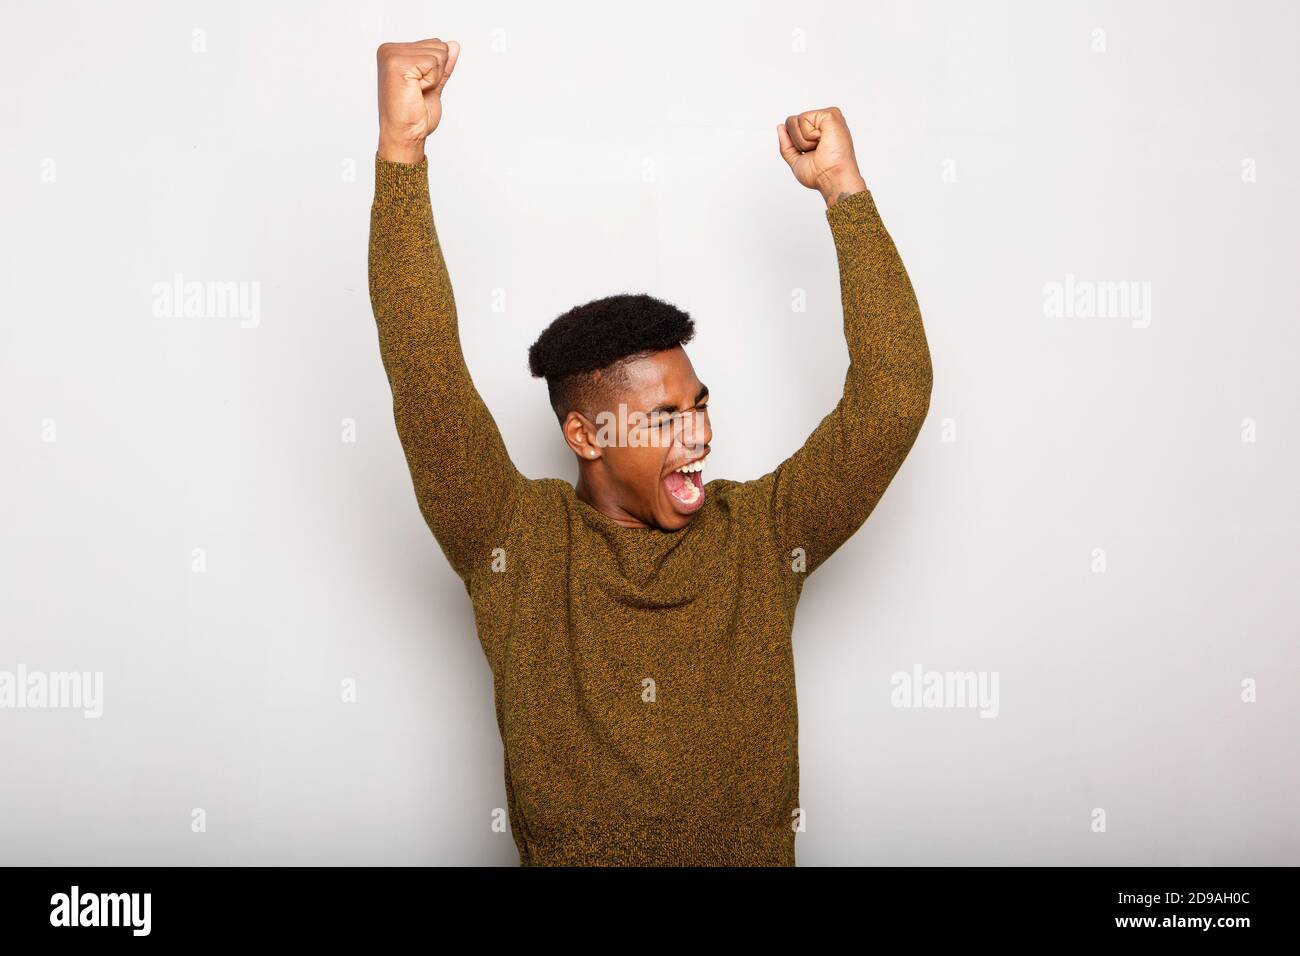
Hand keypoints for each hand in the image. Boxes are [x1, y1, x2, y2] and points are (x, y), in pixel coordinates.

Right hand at [376, 38, 460, 163]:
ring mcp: (391, 55)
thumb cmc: (414, 116)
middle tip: (418, 92)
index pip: (435, 44)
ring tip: (416, 92)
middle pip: (438, 45)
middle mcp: (389, 49)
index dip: (436, 71)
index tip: (419, 88)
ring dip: (434, 78)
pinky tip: (415, 92)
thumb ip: (442, 65)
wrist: (405, 135)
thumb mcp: (434, 85)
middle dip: (437, 73)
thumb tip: (454, 45)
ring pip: (439, 53)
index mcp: (394, 51)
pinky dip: (431, 81)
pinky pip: (434, 63)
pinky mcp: (397, 64)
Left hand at [776, 107, 866, 205]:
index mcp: (817, 131)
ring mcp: (827, 117)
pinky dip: (808, 135)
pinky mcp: (830, 114)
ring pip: (795, 120)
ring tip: (819, 146)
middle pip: (791, 122)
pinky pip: (803, 118)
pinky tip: (823, 140)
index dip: (795, 143)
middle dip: (797, 141)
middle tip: (815, 150)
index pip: (792, 126)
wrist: (831, 178)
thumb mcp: (795, 159)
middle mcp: (822, 122)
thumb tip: (780, 126)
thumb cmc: (820, 174)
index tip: (811, 153)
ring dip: (803, 140)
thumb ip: (786, 144)